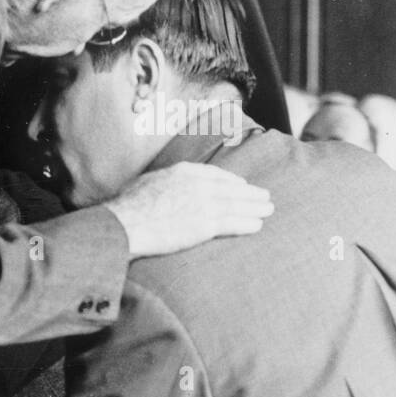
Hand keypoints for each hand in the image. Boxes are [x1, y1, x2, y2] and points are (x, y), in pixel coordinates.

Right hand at [105, 162, 273, 258]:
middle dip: (250, 193)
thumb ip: (164, 183)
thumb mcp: (148, 182)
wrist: (126, 222)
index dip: (231, 181)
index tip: (241, 185)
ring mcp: (203, 203)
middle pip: (231, 188)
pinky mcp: (205, 224)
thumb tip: (163, 188)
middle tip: (264, 196)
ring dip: (255, 207)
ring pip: (237, 204)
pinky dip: (247, 223)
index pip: (215, 174)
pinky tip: (258, 225)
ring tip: (269, 209)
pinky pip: (232, 223)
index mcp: (184, 171)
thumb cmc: (128, 206)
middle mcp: (198, 184)